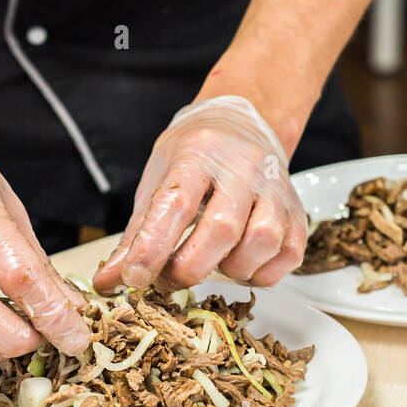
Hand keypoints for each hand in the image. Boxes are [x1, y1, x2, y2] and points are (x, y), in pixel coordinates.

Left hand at [93, 95, 306, 293]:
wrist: (242, 125)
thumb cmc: (195, 157)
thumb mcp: (157, 183)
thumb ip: (136, 236)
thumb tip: (109, 282)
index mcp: (199, 154)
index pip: (175, 205)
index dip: (153, 248)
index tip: (134, 278)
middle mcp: (243, 167)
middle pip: (221, 229)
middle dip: (189, 268)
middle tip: (171, 278)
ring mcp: (276, 189)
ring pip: (261, 242)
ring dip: (232, 269)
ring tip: (214, 262)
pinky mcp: (297, 212)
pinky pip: (288, 255)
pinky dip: (262, 273)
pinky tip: (242, 262)